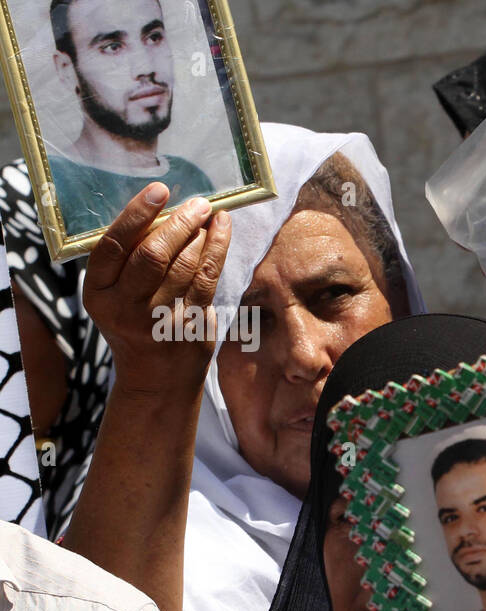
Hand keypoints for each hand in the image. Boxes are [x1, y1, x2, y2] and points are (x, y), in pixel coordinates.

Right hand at [82, 183, 231, 396]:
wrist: (155, 379)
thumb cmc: (136, 323)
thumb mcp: (117, 296)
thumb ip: (129, 260)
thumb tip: (162, 210)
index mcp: (97, 294)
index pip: (113, 246)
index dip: (137, 214)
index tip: (159, 191)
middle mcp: (124, 308)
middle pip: (152, 254)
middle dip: (178, 223)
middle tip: (197, 203)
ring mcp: (159, 321)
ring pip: (184, 265)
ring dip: (200, 234)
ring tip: (209, 215)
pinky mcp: (190, 327)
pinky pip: (207, 279)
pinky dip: (217, 250)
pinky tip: (222, 231)